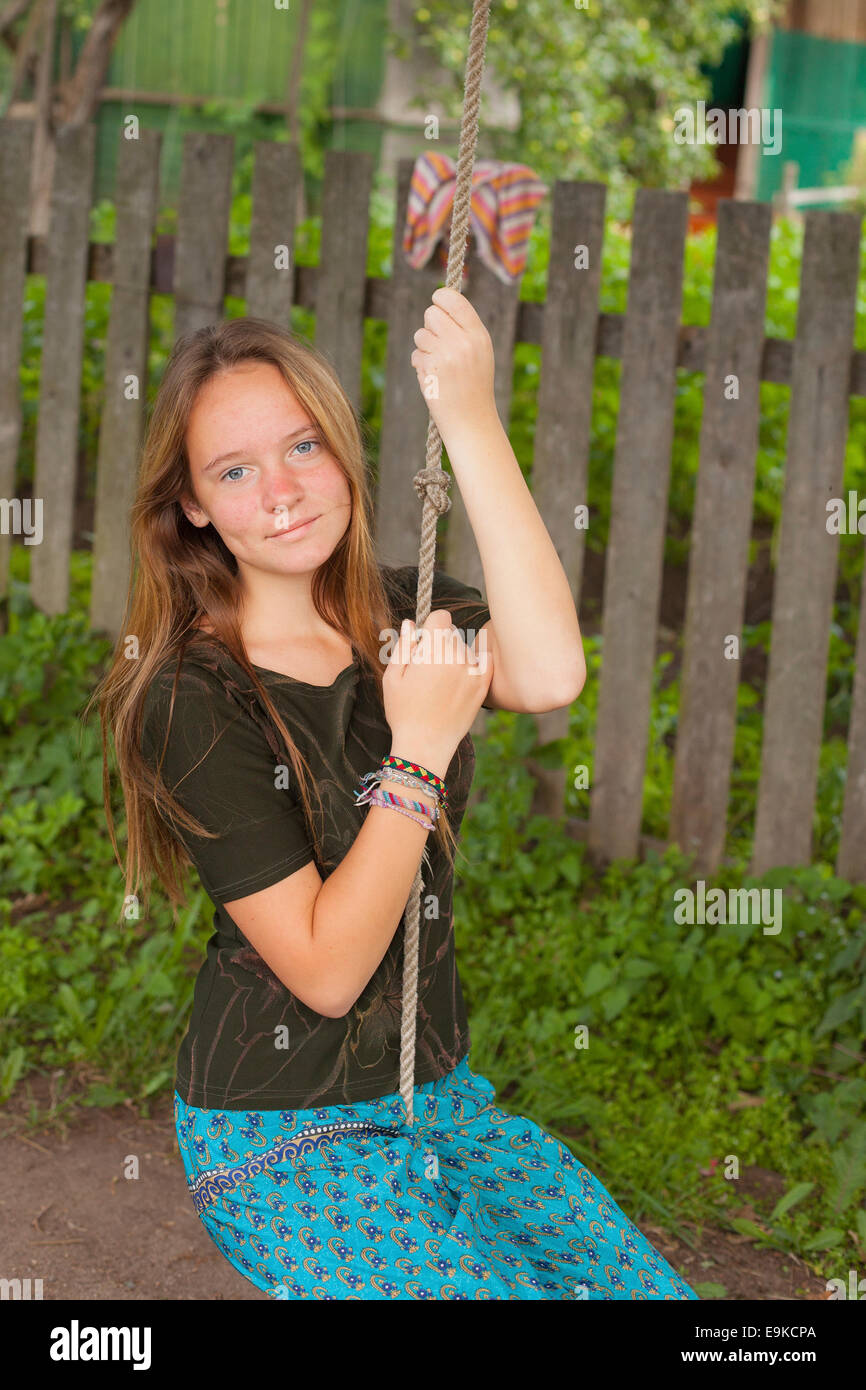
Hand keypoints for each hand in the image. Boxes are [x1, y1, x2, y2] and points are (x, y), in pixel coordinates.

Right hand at [383, 608, 491, 769]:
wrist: (426, 745)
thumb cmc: (404, 712)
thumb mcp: (393, 677)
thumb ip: (404, 645)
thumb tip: (411, 623)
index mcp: (433, 650)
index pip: (441, 617)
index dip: (430, 626)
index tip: (424, 641)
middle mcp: (457, 656)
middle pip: (452, 633)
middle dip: (440, 644)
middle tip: (427, 668)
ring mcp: (473, 671)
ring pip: (465, 649)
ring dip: (455, 657)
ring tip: (441, 684)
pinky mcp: (483, 685)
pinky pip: (483, 662)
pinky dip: (473, 665)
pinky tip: (459, 681)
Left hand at [410, 287, 495, 438]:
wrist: (472, 421)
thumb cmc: (474, 386)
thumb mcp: (479, 353)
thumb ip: (463, 328)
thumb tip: (439, 304)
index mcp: (479, 335)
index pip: (454, 298)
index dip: (440, 297)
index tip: (437, 302)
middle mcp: (464, 342)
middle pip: (431, 313)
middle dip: (429, 326)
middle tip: (438, 343)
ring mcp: (446, 355)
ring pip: (420, 334)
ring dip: (424, 347)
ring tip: (439, 365)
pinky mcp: (431, 369)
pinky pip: (416, 354)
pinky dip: (420, 365)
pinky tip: (434, 378)